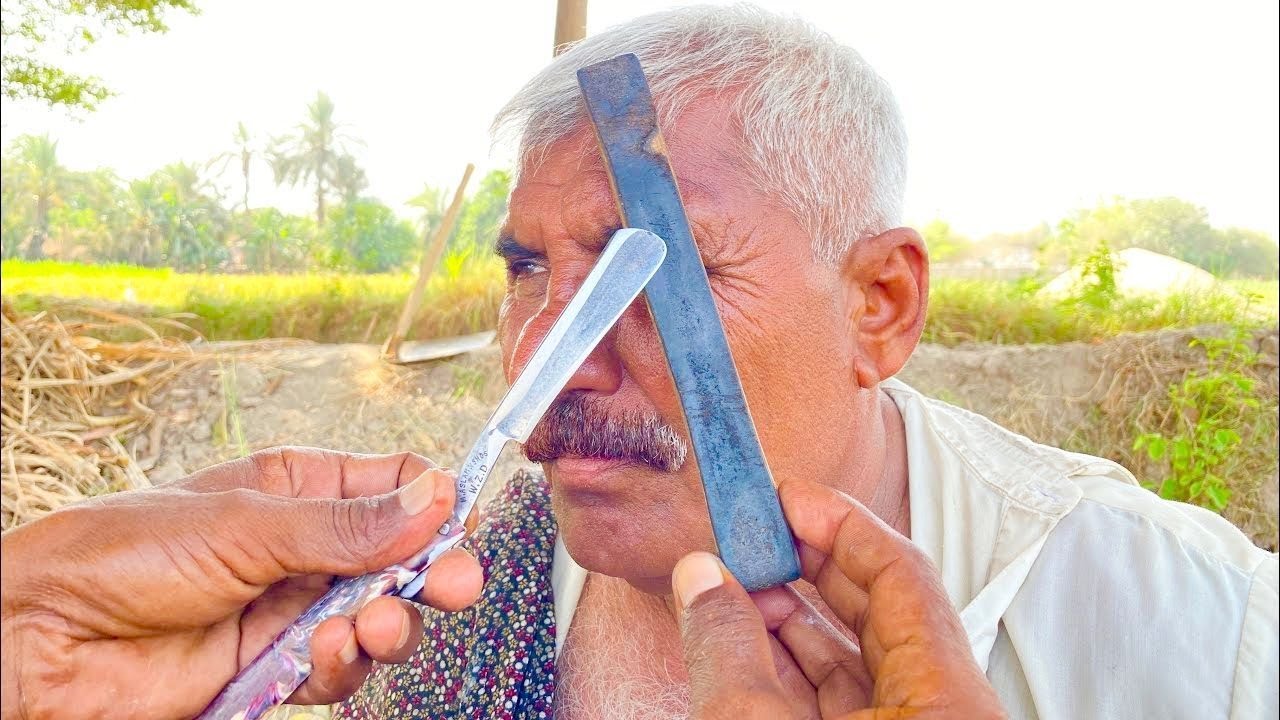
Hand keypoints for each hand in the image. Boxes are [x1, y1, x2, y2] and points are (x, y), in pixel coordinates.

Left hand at [1, 447, 483, 719]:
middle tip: (452, 584)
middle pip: (399, 558)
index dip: (432, 502)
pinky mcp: (275, 669)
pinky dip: (342, 666)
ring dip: (389, 625)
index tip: (456, 522)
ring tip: (375, 626)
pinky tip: (325, 653)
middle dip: (430, 572)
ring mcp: (291, 610)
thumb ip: (347, 525)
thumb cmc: (127, 555)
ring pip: (379, 618)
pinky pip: (337, 670)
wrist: (49, 643)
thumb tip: (436, 498)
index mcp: (297, 489)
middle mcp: (303, 548)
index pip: (392, 487)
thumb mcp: (246, 525)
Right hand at [672, 478, 1004, 718]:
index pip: (903, 575)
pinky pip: (842, 702)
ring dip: (790, 621)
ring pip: (856, 662)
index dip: (841, 523)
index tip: (784, 496)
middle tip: (751, 536)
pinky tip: (743, 649)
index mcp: (944, 698)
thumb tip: (701, 575)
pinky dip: (791, 672)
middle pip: (880, 613)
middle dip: (808, 568)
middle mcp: (939, 712)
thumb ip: (729, 650)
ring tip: (732, 591)